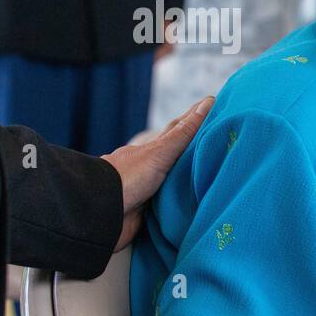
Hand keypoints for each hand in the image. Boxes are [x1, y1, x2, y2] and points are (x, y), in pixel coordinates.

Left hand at [102, 95, 212, 250]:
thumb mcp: (159, 152)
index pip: (178, 129)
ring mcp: (150, 189)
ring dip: (190, 174)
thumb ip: (183, 133)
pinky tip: (191, 199)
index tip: (211, 103)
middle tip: (215, 133)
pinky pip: (172, 202)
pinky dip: (183, 198)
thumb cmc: (128, 179)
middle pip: (177, 153)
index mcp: (151, 150)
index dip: (194, 117)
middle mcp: (151, 167)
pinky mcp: (151, 211)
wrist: (101, 213)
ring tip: (208, 167)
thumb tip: (207, 104)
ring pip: (175, 178)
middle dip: (194, 145)